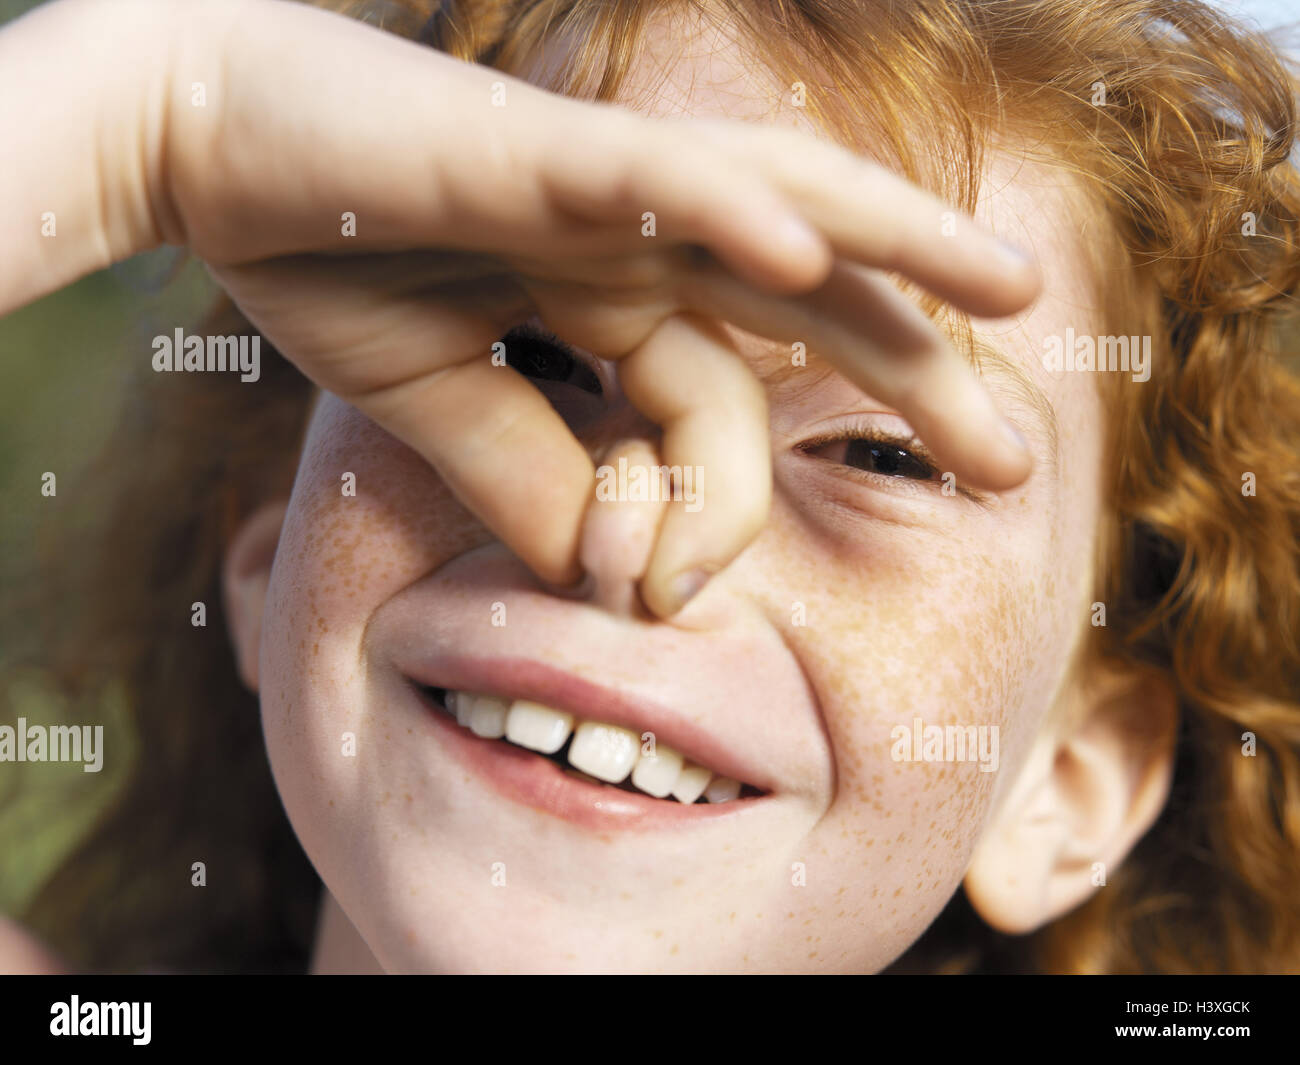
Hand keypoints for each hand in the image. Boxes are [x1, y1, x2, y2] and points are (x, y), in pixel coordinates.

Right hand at [0, 0, 1040, 614]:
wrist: (202, 141)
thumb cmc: (324, 255)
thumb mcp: (440, 400)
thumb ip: (526, 475)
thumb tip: (600, 571)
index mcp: (618, 296)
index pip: (721, 407)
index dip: (721, 511)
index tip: (669, 596)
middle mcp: (638, 235)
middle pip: (816, 301)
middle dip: (921, 376)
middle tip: (1017, 462)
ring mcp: (596, 184)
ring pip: (782, 204)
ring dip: (900, 248)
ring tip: (1012, 290)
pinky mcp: (531, 149)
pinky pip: (652, 179)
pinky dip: (731, 212)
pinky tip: (809, 251)